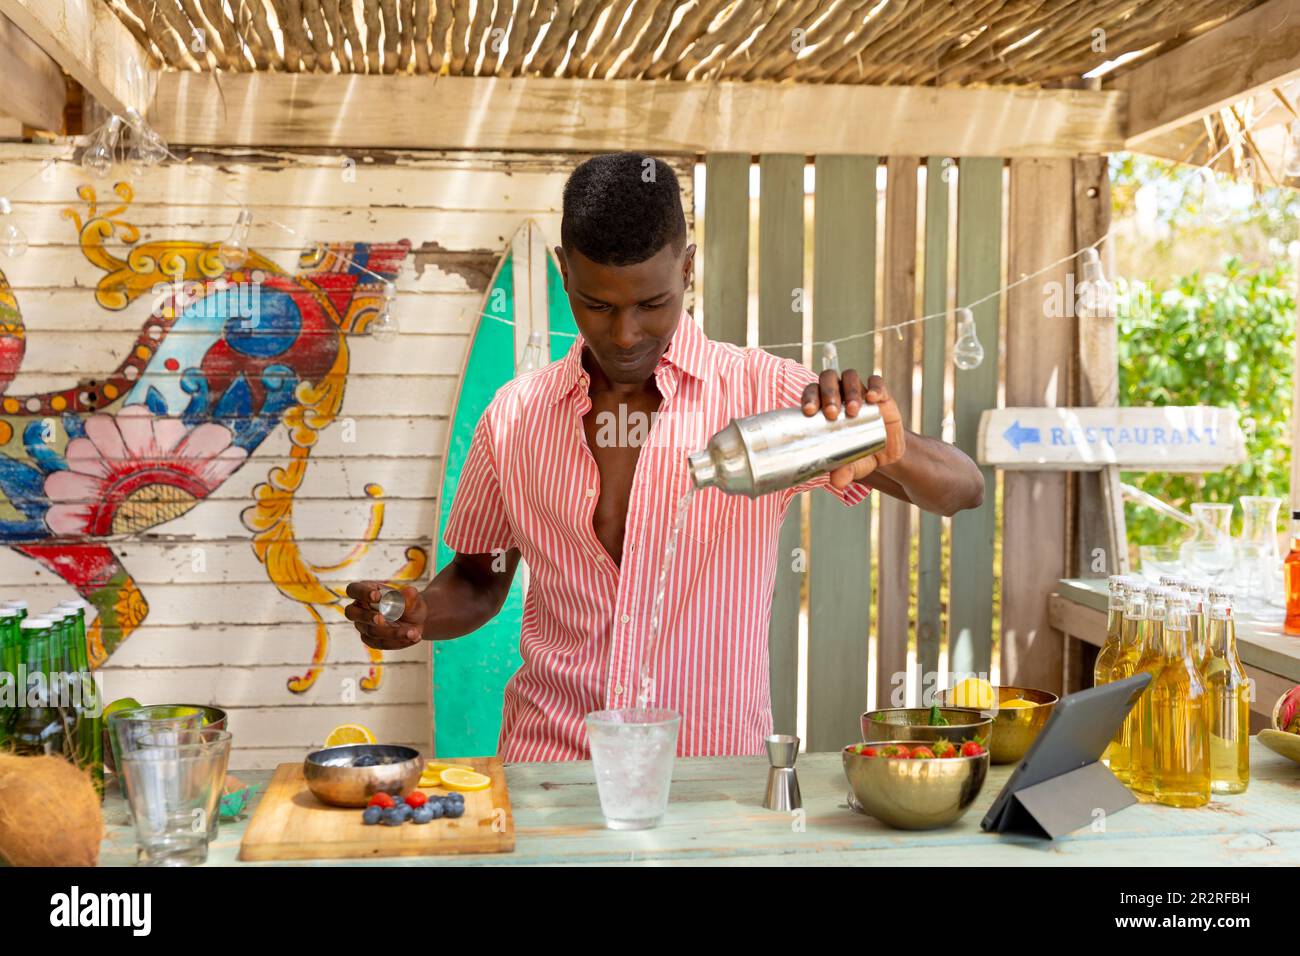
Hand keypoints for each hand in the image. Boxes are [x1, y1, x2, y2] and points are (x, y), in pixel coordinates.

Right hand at [344, 581, 425, 649]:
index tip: (377, 596)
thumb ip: (410, 596)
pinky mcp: (371, 640)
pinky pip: (380, 643)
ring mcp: (363, 626)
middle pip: (351, 613)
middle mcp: (360, 609)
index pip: (354, 589)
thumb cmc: (410, 605)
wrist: (417, 621)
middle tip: (381, 618)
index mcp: (366, 591)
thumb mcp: (414, 599)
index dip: (362, 593)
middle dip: (367, 616)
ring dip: (393, 632)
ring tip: (412, 631)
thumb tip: (409, 592)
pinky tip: (412, 638)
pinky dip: (397, 642)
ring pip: (371, 631)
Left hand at [800, 369, 905, 488]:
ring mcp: (860, 391)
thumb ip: (844, 470)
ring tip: (852, 410)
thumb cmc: (859, 455)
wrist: (887, 454)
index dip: (808, 397)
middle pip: (828, 379)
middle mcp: (839, 394)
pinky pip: (877, 382)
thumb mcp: (852, 465)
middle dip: (828, 392)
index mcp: (823, 406)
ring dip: (849, 390)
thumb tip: (836, 481)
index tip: (808, 411)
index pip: (811, 392)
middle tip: (831, 413)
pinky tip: (873, 398)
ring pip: (850, 377)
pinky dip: (875, 386)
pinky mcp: (881, 394)